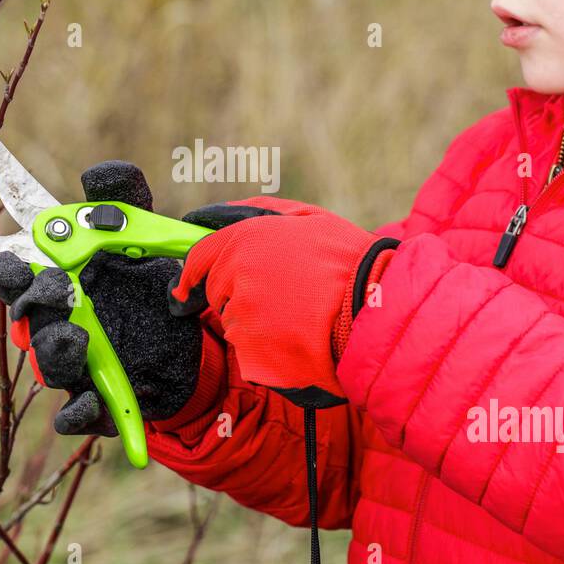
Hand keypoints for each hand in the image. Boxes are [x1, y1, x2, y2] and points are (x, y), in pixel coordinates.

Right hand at [0, 160, 204, 435]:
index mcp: (56, 281)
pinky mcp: (97, 402)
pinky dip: (82, 409)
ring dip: (57, 349)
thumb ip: (124, 205)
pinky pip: (75, 414)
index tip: (18, 257)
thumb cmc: (149, 289)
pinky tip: (95, 398)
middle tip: (57, 286)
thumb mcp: (145, 242)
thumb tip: (96, 174)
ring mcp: (73, 365)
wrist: (189, 346)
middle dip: (35, 301)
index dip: (8, 267)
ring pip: (46, 364)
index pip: (13, 273)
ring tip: (77, 337)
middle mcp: (55, 323)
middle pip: (24, 318)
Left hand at [169, 197, 399, 408]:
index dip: (192, 275)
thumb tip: (224, 214)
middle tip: (283, 298)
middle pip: (218, 295)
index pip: (199, 260)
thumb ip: (263, 211)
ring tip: (300, 318)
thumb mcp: (311, 218)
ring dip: (258, 325)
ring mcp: (242, 316)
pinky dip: (269, 351)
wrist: (377, 309)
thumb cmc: (350, 261)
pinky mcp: (252, 352)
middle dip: (240, 297)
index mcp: (245, 240)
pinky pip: (251, 353)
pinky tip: (299, 340)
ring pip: (236, 325)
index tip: (186, 288)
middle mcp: (236, 276)